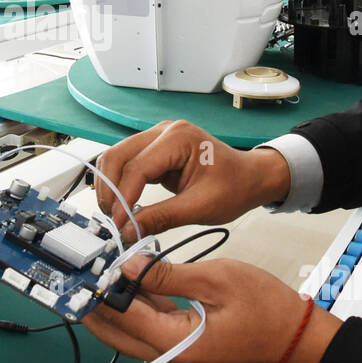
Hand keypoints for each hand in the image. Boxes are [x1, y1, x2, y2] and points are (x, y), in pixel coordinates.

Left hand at [82, 255, 339, 362]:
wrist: (295, 334)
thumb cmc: (265, 307)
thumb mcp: (214, 279)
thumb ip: (166, 274)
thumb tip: (129, 266)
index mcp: (176, 343)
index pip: (123, 317)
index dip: (99, 292)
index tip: (82, 271)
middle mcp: (169, 356)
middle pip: (116, 334)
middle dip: (93, 307)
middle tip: (73, 279)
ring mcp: (175, 354)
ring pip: (129, 332)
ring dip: (111, 307)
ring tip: (93, 276)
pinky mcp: (182, 346)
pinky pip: (148, 328)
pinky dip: (134, 308)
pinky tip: (125, 284)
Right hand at [94, 120, 290, 241]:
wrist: (252, 177)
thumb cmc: (235, 187)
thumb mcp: (201, 207)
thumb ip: (162, 218)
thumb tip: (129, 231)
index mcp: (179, 138)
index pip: (137, 168)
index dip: (124, 198)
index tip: (120, 226)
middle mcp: (164, 132)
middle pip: (117, 156)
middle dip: (109, 189)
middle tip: (112, 220)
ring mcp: (157, 138)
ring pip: (117, 157)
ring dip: (111, 186)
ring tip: (116, 215)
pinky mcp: (155, 150)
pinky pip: (127, 163)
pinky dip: (120, 184)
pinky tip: (123, 205)